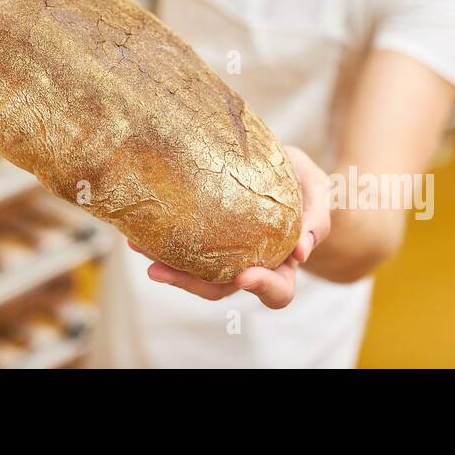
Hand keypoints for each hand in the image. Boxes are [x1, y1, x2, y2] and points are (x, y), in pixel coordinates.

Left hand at [131, 146, 331, 308]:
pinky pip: (182, 246)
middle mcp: (250, 264)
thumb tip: (302, 250)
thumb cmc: (302, 181)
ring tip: (137, 246)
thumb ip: (317, 216)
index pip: (277, 290)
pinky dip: (160, 241)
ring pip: (195, 271)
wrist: (279, 164)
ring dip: (165, 264)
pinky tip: (139, 229)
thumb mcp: (317, 188)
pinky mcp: (204, 235)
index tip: (244, 275)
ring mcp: (223, 252)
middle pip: (222, 288)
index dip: (262, 288)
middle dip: (189, 284)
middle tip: (157, 270)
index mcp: (283, 263)